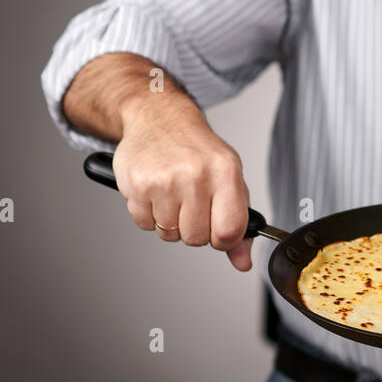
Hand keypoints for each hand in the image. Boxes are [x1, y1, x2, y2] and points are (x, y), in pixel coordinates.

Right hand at [111, 95, 254, 271]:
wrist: (160, 119)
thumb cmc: (199, 152)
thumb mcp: (229, 178)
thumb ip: (239, 222)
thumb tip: (243, 262)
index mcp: (225, 172)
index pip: (230, 231)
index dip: (223, 239)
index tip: (218, 230)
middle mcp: (196, 174)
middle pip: (197, 238)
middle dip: (194, 229)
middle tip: (191, 205)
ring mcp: (164, 180)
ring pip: (169, 234)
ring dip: (170, 222)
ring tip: (172, 194)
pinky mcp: (138, 184)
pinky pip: (144, 224)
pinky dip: (148, 215)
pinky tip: (155, 192)